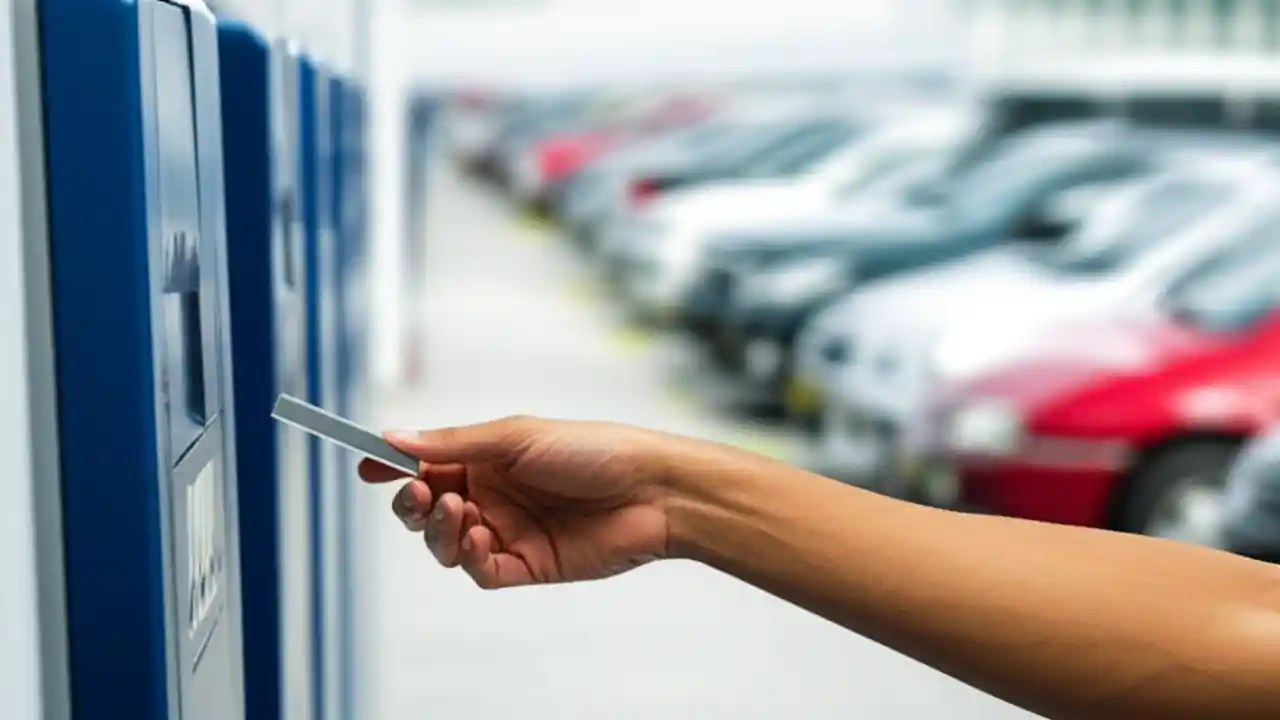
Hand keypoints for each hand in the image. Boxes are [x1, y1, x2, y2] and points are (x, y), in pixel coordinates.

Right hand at [360, 416, 685, 588]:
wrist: (651, 491)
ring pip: (447, 543)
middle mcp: (494, 495)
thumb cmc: (593, 449)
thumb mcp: (517, 436)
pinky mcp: (526, 566)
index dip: (394, 466)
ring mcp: (508, 532)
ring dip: (439, 529)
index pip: (428, 463)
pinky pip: (479, 570)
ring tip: (456, 511)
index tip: (365, 466)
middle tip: (419, 494)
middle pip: (429, 508)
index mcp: (489, 458)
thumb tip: (394, 437)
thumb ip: (454, 443)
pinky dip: (468, 556)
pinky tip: (478, 537)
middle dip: (413, 504)